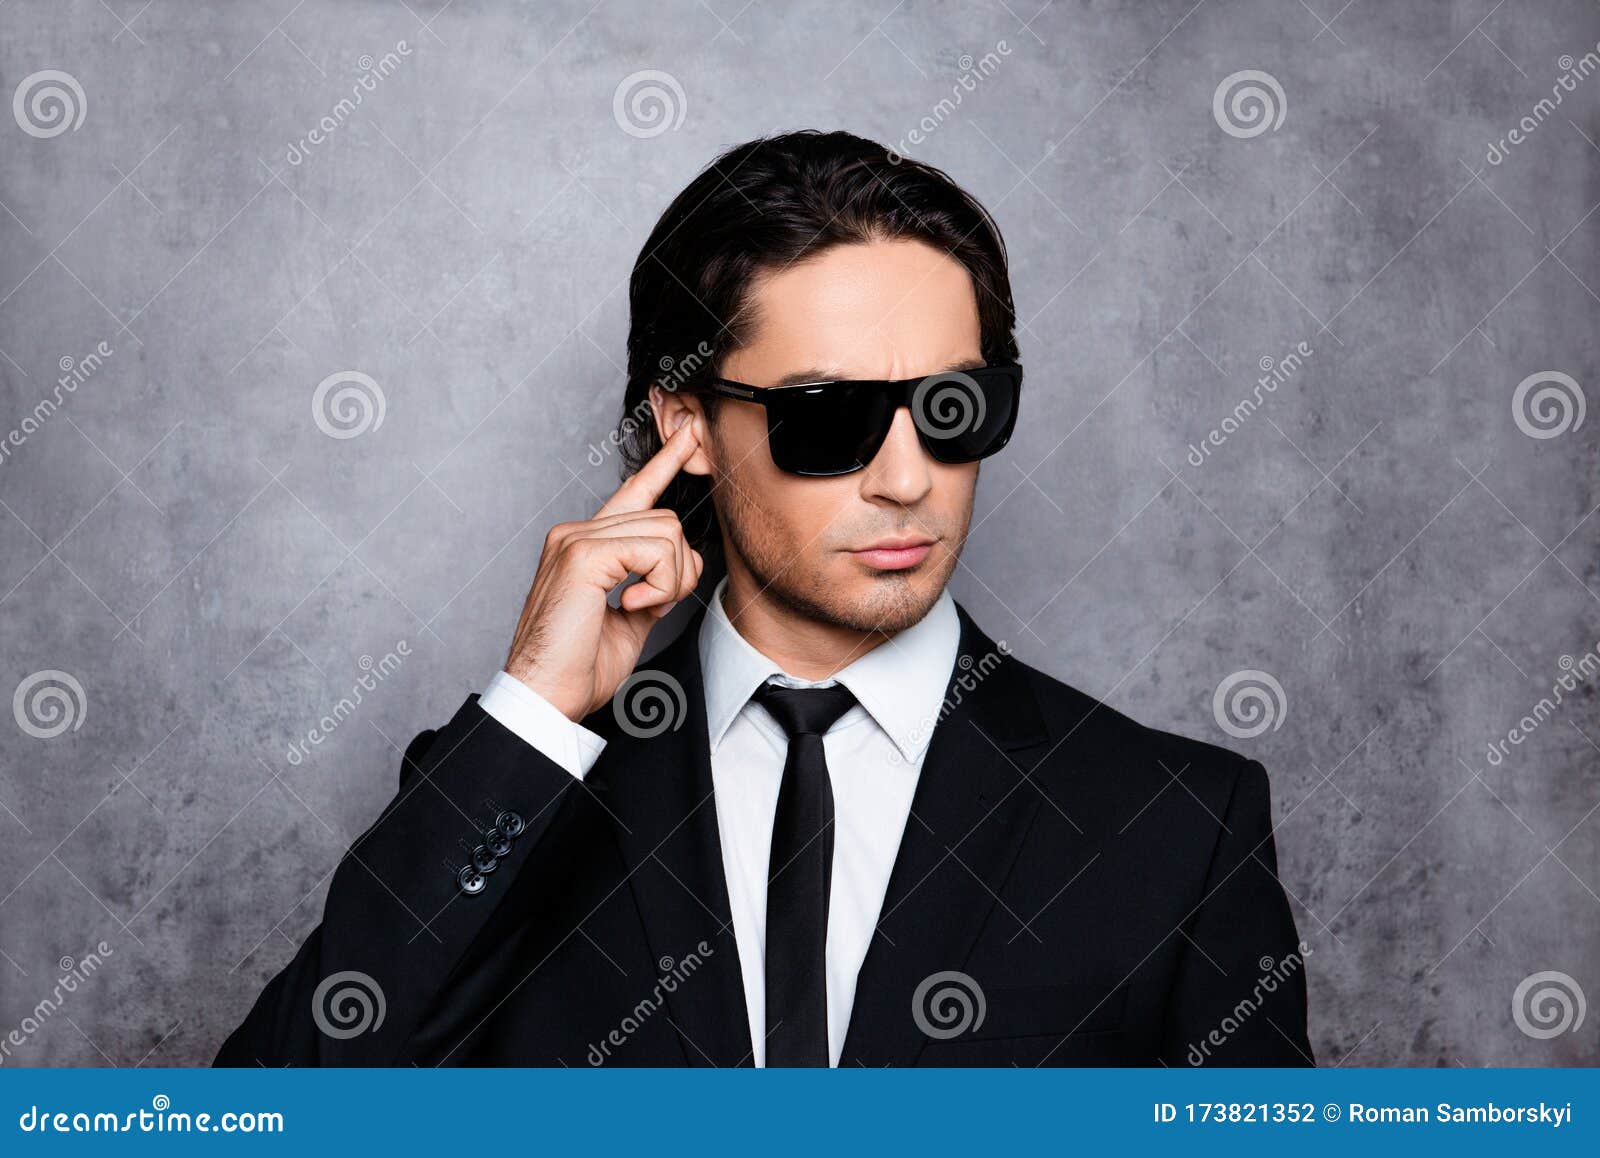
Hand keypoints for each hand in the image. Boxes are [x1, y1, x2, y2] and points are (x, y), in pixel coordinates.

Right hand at [503, 420, 705, 721]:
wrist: (546, 696)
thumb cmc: (578, 668)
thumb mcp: (629, 622)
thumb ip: (650, 588)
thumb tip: (676, 574)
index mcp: (585, 546)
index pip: (632, 493)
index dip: (664, 464)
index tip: (689, 436)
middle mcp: (576, 533)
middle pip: (666, 521)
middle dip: (678, 570)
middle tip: (652, 606)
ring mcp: (575, 539)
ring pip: (667, 532)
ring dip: (670, 579)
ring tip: (638, 608)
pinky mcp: (582, 554)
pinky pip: (656, 551)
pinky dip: (659, 584)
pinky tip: (630, 605)